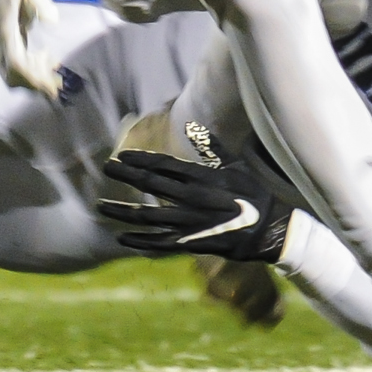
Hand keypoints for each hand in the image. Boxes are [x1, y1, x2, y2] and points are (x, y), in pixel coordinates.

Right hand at [0, 0, 60, 97]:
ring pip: (12, 77)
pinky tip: (44, 59)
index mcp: (2, 30)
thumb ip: (41, 3)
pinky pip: (12, 70)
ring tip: (54, 65)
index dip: (33, 79)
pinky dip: (29, 71)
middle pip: (14, 76)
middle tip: (59, 81)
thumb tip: (52, 19)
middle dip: (38, 83)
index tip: (52, 87)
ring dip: (34, 78)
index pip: (15, 64)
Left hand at [99, 150, 291, 261]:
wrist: (269, 229)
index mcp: (202, 177)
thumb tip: (194, 127)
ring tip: (101, 206)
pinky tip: (121, 238)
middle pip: (151, 185)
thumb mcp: (235, 165)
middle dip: (126, 176)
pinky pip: (160, 243)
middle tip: (106, 167)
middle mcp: (192, 198)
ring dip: (123, 211)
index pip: (164, 165)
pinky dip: (140, 241)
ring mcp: (190, 222)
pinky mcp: (192, 243)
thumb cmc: (253, 194)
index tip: (122, 156)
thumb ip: (212, 147)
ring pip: (149, 216)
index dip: (141, 160)